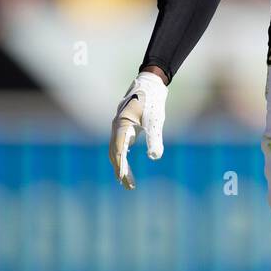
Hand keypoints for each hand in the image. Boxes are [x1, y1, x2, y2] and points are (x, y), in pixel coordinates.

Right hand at [109, 71, 167, 189]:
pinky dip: (123, 159)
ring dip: (121, 166)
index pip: (118, 149)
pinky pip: (120, 147)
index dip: (120, 165)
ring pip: (116, 151)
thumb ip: (155, 138)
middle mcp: (116, 127)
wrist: (150, 85)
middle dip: (120, 170)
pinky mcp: (124, 129)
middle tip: (128, 186)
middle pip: (115, 153)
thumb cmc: (153, 102)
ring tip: (128, 183)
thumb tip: (155, 157)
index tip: (122, 178)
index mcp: (122, 125)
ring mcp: (119, 128)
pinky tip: (127, 170)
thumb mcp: (155, 121)